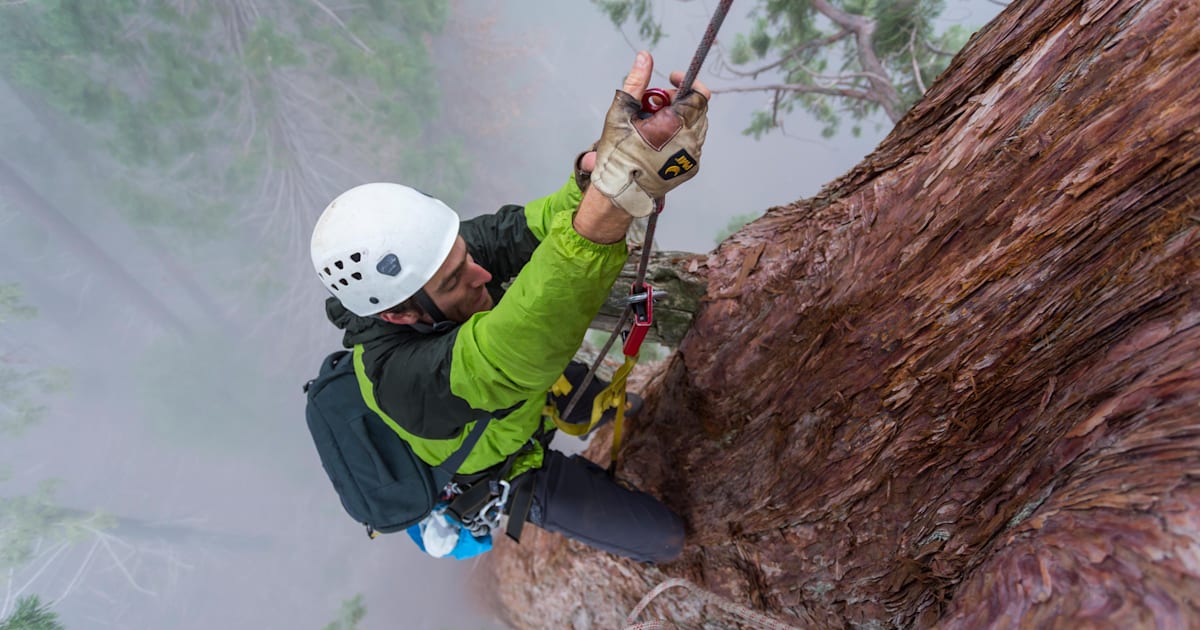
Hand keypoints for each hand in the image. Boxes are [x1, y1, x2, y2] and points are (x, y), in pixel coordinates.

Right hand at [590, 53, 710, 216]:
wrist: (620, 192)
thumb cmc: (618, 152)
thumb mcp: (622, 112)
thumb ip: (637, 82)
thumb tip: (646, 56)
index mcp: (677, 124)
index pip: (700, 94)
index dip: (687, 82)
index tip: (671, 79)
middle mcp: (691, 140)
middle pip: (698, 109)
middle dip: (680, 100)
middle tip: (656, 103)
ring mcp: (694, 156)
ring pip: (697, 126)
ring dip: (681, 118)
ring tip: (656, 123)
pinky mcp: (692, 168)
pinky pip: (694, 143)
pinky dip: (681, 135)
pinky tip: (660, 140)